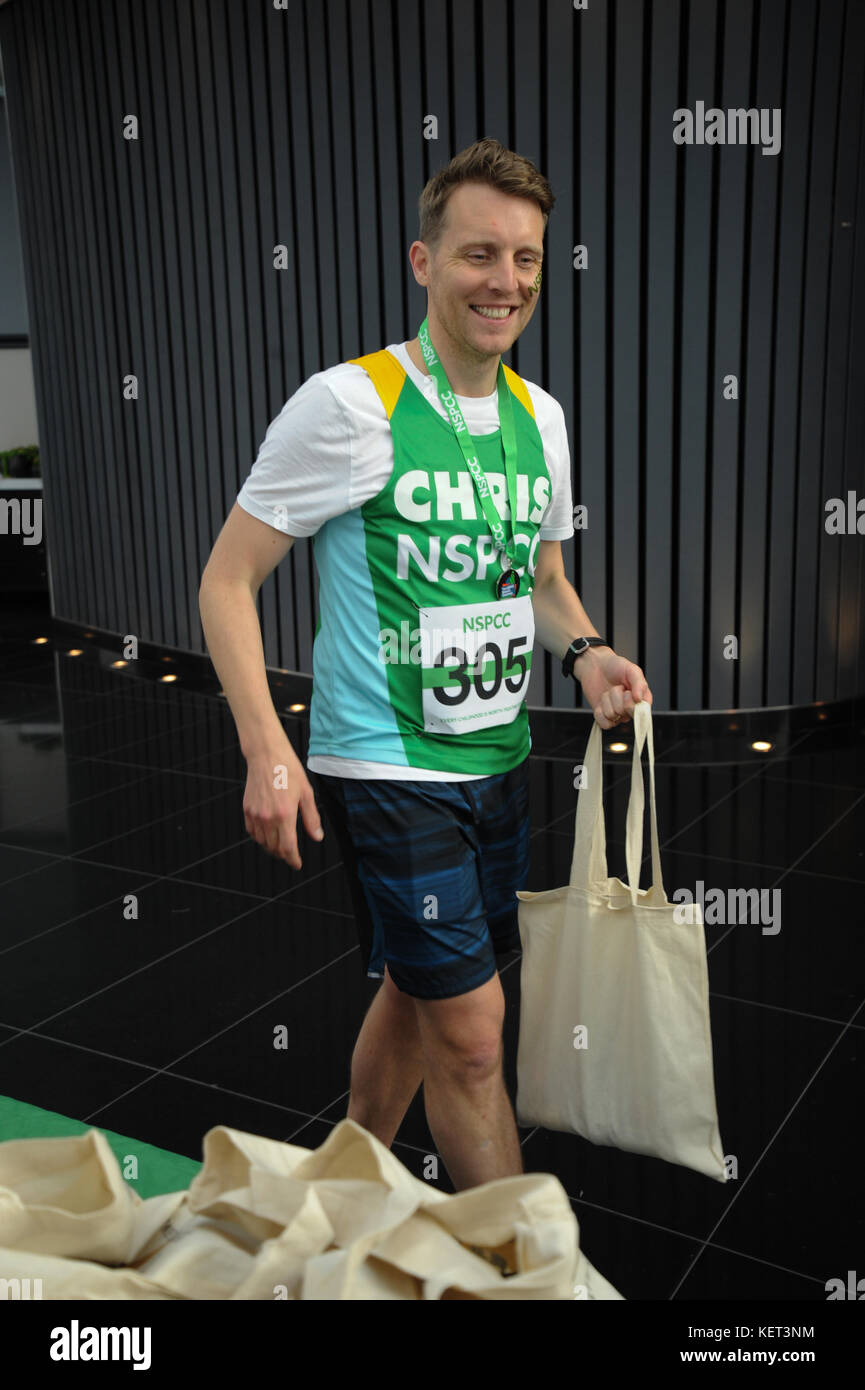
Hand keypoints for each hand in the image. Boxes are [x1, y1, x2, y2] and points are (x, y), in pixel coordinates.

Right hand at [243, 740, 323, 868]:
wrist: (266, 756)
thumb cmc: (288, 771)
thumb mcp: (306, 794)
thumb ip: (312, 818)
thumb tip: (317, 837)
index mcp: (285, 815)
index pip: (288, 848)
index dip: (293, 860)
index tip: (297, 864)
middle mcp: (268, 817)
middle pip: (274, 848)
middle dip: (284, 855)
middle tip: (291, 855)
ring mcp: (255, 814)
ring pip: (262, 842)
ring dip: (272, 848)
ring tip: (280, 846)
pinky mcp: (247, 809)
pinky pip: (252, 832)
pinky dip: (260, 838)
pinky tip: (268, 834)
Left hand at [574, 648, 652, 729]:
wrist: (595, 665)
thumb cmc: (615, 666)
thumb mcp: (631, 669)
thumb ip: (639, 683)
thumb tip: (639, 699)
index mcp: (641, 698)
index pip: (643, 712)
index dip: (633, 704)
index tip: (628, 692)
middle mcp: (630, 708)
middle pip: (627, 714)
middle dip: (618, 699)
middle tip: (618, 688)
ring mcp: (617, 714)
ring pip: (613, 716)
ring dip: (607, 700)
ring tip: (608, 691)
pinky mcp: (604, 717)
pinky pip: (604, 724)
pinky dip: (600, 712)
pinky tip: (600, 702)